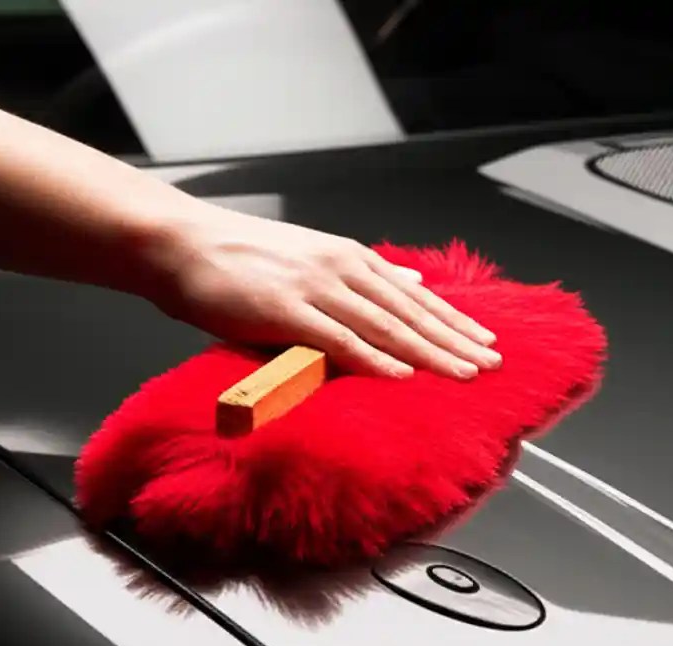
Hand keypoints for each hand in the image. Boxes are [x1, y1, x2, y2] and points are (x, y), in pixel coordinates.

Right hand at [139, 205, 499, 379]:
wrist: (180, 244)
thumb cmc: (237, 256)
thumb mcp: (310, 256)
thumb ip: (362, 273)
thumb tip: (412, 276)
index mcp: (347, 257)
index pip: (414, 293)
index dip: (453, 320)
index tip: (486, 341)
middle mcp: (339, 267)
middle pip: (410, 310)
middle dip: (455, 339)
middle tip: (492, 363)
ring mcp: (314, 287)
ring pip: (385, 325)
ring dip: (429, 352)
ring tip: (463, 373)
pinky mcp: (284, 309)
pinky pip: (338, 339)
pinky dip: (374, 358)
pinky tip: (401, 375)